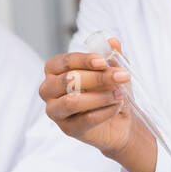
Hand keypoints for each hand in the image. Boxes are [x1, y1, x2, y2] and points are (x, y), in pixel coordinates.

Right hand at [39, 39, 133, 157]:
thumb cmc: (109, 91)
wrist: (118, 121)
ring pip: (72, 101)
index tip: (103, 61)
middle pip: (68, 80)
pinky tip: (118, 106)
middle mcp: (48, 89)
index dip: (84, 60)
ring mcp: (55, 111)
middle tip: (122, 76)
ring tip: (120, 94)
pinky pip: (85, 119)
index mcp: (55, 70)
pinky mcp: (67, 129)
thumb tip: (113, 42)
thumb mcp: (114, 70)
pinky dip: (105, 111)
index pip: (64, 62)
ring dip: (101, 97)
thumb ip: (112, 56)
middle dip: (98, 77)